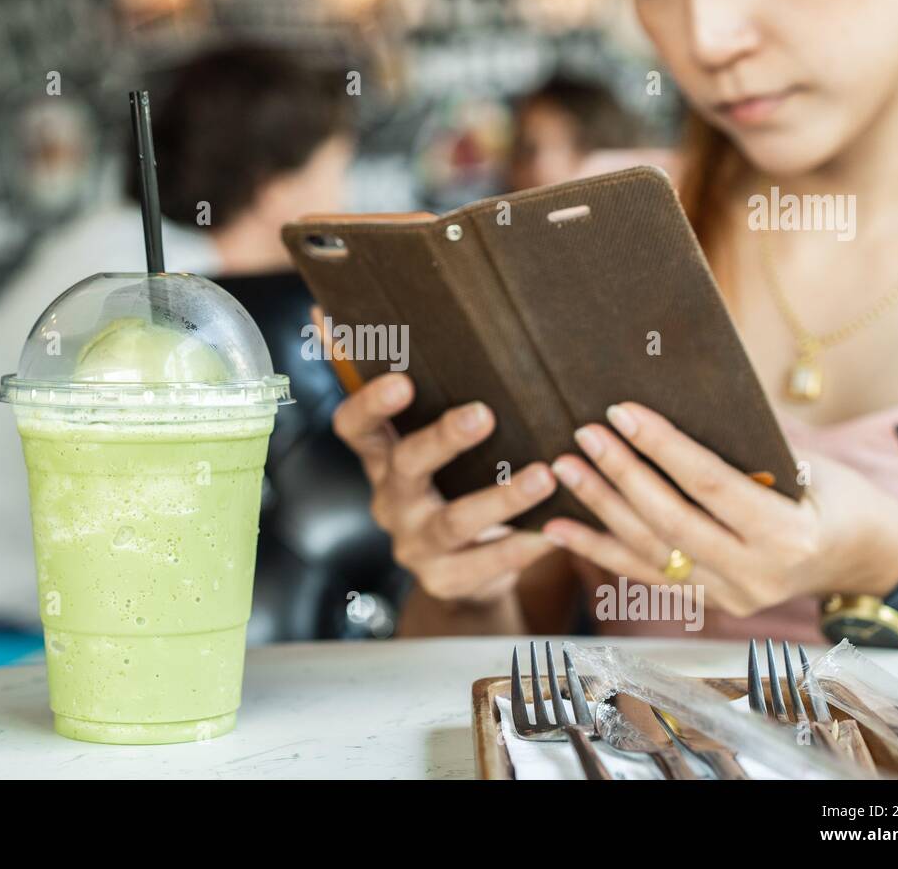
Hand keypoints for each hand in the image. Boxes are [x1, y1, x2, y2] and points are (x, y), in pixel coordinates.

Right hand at [331, 371, 558, 603]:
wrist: (462, 572)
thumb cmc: (452, 485)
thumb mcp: (428, 449)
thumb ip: (416, 398)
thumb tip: (342, 317)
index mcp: (381, 460)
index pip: (355, 428)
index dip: (371, 405)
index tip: (402, 380)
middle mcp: (390, 501)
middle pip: (407, 466)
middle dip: (443, 440)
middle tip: (482, 414)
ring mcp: (414, 545)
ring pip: (454, 521)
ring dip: (501, 497)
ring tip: (544, 476)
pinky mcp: (444, 579)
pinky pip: (486, 564)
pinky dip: (522, 546)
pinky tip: (555, 529)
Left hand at [541, 403, 897, 616]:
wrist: (865, 560)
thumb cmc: (839, 496)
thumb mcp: (809, 465)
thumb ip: (744, 448)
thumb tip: (672, 404)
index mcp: (787, 534)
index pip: (710, 484)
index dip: (662, 447)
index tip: (621, 412)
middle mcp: (757, 573)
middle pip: (670, 521)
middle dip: (621, 475)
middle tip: (583, 436)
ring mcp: (731, 596)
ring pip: (649, 551)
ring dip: (600, 508)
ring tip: (565, 470)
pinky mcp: (710, 603)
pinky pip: (644, 575)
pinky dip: (599, 549)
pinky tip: (560, 528)